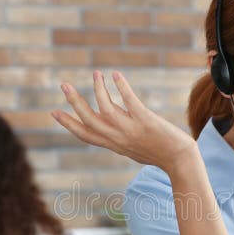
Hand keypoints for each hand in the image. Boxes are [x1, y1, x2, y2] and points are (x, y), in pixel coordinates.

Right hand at [51, 70, 196, 173]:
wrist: (180, 160)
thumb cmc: (159, 153)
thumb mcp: (133, 146)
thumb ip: (118, 133)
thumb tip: (109, 115)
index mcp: (114, 145)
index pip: (85, 135)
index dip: (68, 124)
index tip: (54, 112)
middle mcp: (119, 138)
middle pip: (89, 120)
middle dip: (74, 102)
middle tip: (64, 84)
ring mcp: (131, 130)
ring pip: (106, 108)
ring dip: (99, 89)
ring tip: (96, 74)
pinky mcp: (146, 120)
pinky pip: (129, 101)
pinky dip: (120, 87)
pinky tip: (115, 75)